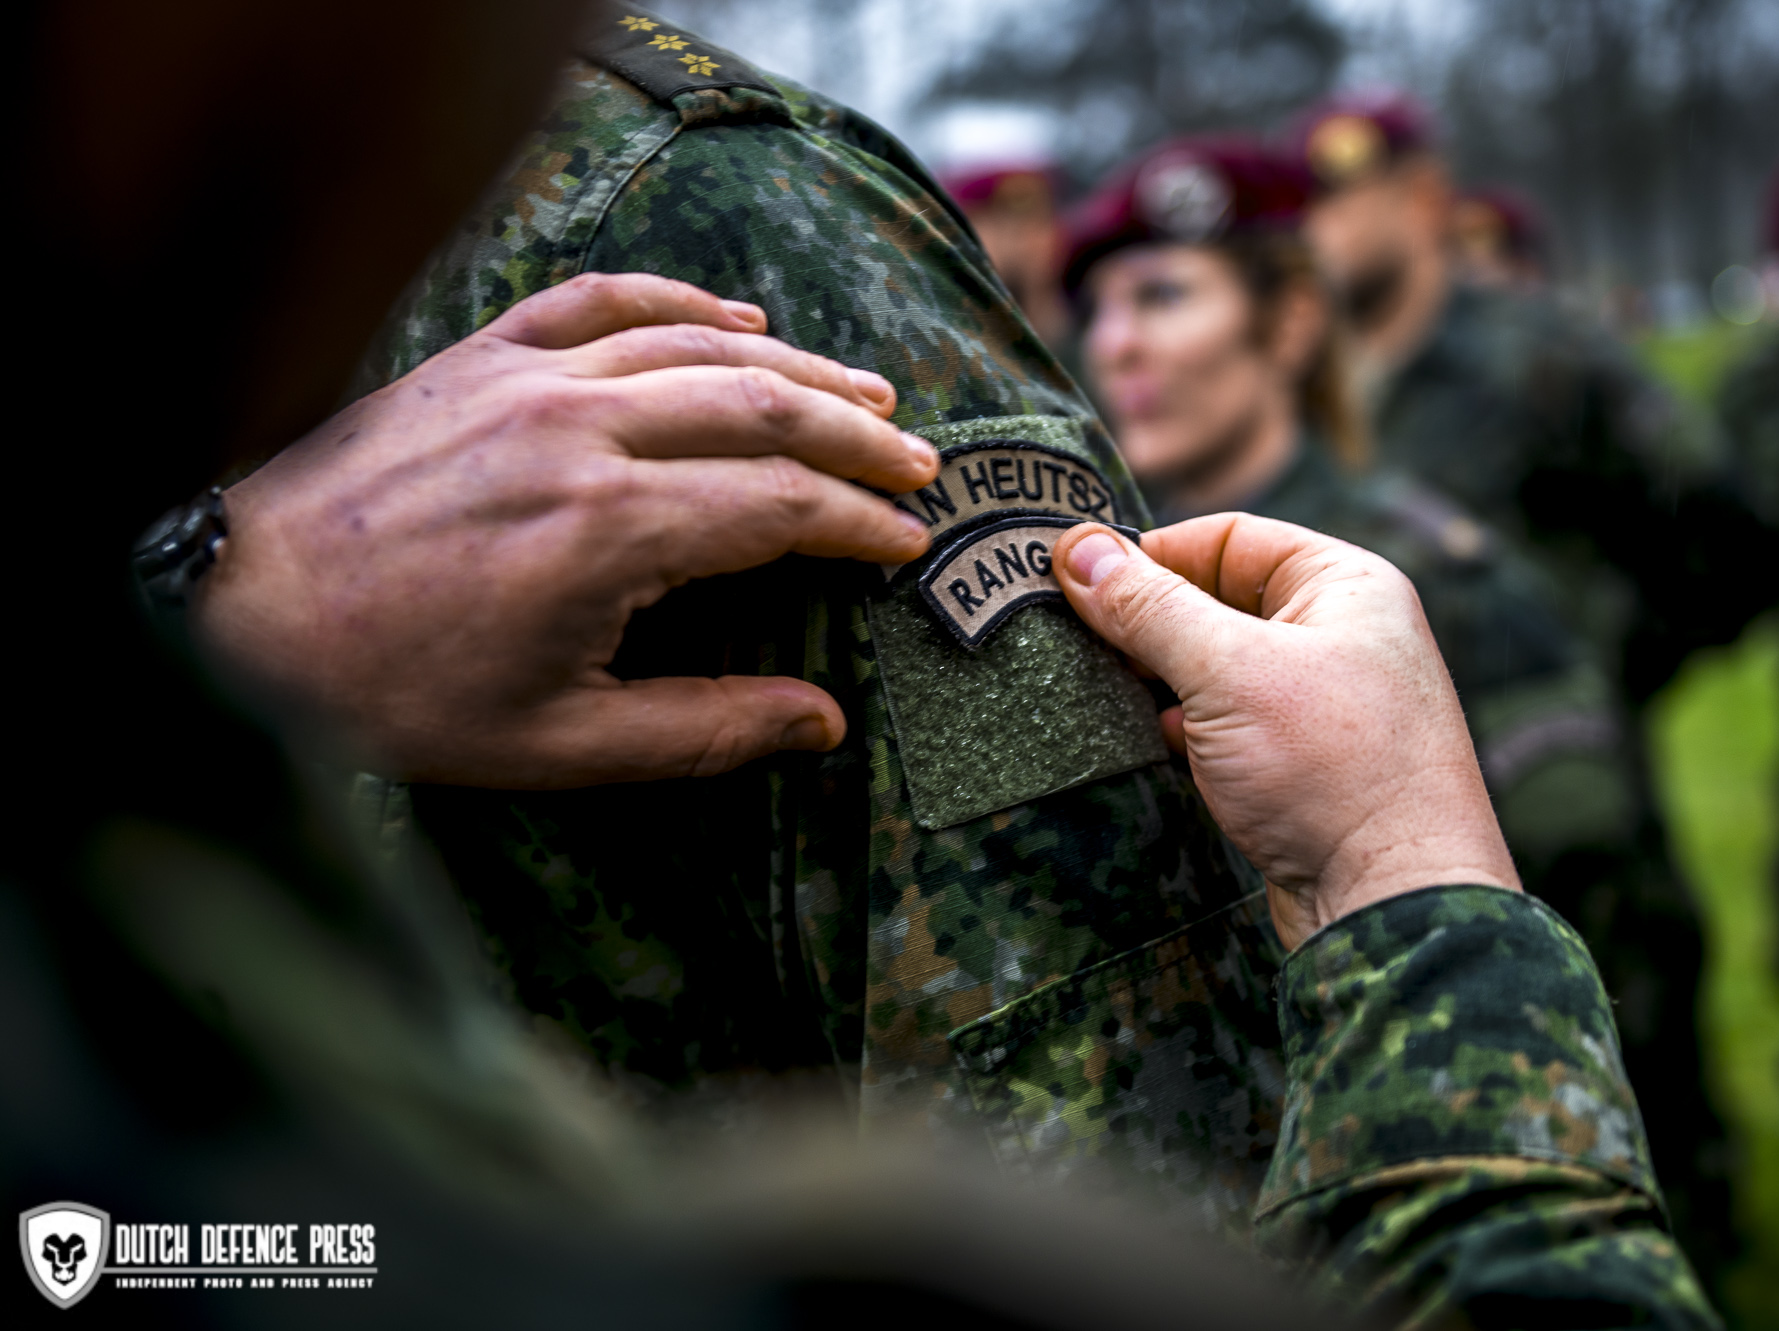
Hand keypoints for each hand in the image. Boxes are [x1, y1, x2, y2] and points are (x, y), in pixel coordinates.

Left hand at [197, 273, 938, 787]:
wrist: (240, 614)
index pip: (780, 506)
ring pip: (698, 347)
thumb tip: (822, 724)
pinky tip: (737, 321)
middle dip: (857, 435)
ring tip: (865, 392)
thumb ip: (704, 730)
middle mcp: (580, 434)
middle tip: (918, 463)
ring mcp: (525, 381)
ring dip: (796, 368)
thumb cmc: (393, 694)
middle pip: (762, 408)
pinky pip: (603, 301)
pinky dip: (681, 304)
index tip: (906, 543)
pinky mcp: (479, 357)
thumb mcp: (557, 746)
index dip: (859, 523)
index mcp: (608, 532)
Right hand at [1053, 514, 1516, 949]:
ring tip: (1100, 689)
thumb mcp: (1229, 672)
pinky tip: (1145, 741)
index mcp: (1346, 586)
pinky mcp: (1303, 767)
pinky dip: (1182, 727)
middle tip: (1077, 638)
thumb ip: (1150, 608)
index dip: (1152, 555)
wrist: (1394, 905)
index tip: (1077, 578)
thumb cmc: (1337, 775)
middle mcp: (1343, 635)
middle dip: (1148, 620)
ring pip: (1219, 667)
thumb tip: (1080, 552)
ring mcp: (1325, 704)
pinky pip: (1228, 724)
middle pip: (1219, 600)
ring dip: (1160, 677)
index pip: (1229, 539)